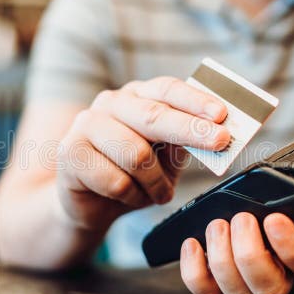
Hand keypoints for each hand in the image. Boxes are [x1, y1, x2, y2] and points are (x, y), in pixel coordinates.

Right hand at [55, 76, 230, 234]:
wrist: (90, 204)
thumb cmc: (134, 174)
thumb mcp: (166, 156)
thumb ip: (187, 141)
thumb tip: (219, 134)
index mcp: (136, 96)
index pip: (167, 89)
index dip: (195, 101)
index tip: (222, 113)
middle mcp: (110, 103)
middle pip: (154, 116)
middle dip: (191, 129)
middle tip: (220, 142)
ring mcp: (86, 125)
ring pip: (136, 154)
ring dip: (156, 182)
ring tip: (159, 194)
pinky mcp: (71, 154)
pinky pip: (116, 181)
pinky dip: (132, 197)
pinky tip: (130, 198)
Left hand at [179, 212, 293, 293]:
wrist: (256, 218)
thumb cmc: (273, 210)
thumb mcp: (288, 202)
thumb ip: (287, 201)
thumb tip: (272, 190)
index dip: (290, 246)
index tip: (274, 219)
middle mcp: (280, 280)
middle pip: (269, 287)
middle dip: (249, 251)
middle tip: (242, 219)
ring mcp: (250, 290)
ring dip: (222, 257)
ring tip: (218, 226)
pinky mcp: (221, 291)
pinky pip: (207, 292)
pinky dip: (195, 269)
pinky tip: (193, 244)